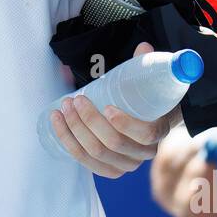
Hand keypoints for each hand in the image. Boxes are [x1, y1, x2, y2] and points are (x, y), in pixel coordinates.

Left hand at [47, 42, 178, 177]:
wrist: (143, 120)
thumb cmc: (144, 99)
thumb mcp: (149, 82)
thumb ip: (146, 64)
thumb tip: (143, 47)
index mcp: (158, 132)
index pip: (145, 134)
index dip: (125, 123)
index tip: (107, 106)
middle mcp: (143, 154)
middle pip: (113, 144)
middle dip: (89, 121)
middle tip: (75, 100)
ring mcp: (125, 165)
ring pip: (96, 153)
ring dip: (74, 131)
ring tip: (63, 108)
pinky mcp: (107, 169)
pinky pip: (85, 162)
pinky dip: (68, 142)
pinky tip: (58, 124)